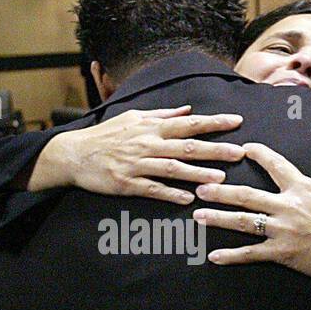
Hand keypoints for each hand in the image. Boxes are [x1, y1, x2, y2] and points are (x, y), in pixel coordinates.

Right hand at [31, 105, 244, 203]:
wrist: (71, 153)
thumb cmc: (106, 136)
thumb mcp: (133, 118)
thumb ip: (163, 116)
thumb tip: (188, 110)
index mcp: (151, 128)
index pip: (189, 124)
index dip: (214, 122)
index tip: (237, 122)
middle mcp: (146, 144)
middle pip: (186, 146)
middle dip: (214, 149)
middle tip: (239, 153)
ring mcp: (136, 165)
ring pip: (171, 168)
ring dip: (197, 173)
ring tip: (220, 179)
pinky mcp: (126, 183)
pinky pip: (152, 189)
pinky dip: (170, 193)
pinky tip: (188, 199)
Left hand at [197, 142, 310, 301]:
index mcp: (304, 188)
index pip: (275, 165)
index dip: (258, 153)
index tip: (244, 148)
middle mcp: (288, 207)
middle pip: (246, 194)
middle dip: (220, 189)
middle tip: (200, 186)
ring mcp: (282, 231)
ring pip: (242, 221)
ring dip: (218, 217)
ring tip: (198, 215)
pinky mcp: (282, 253)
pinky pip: (251, 254)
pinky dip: (232, 256)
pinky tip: (214, 256)